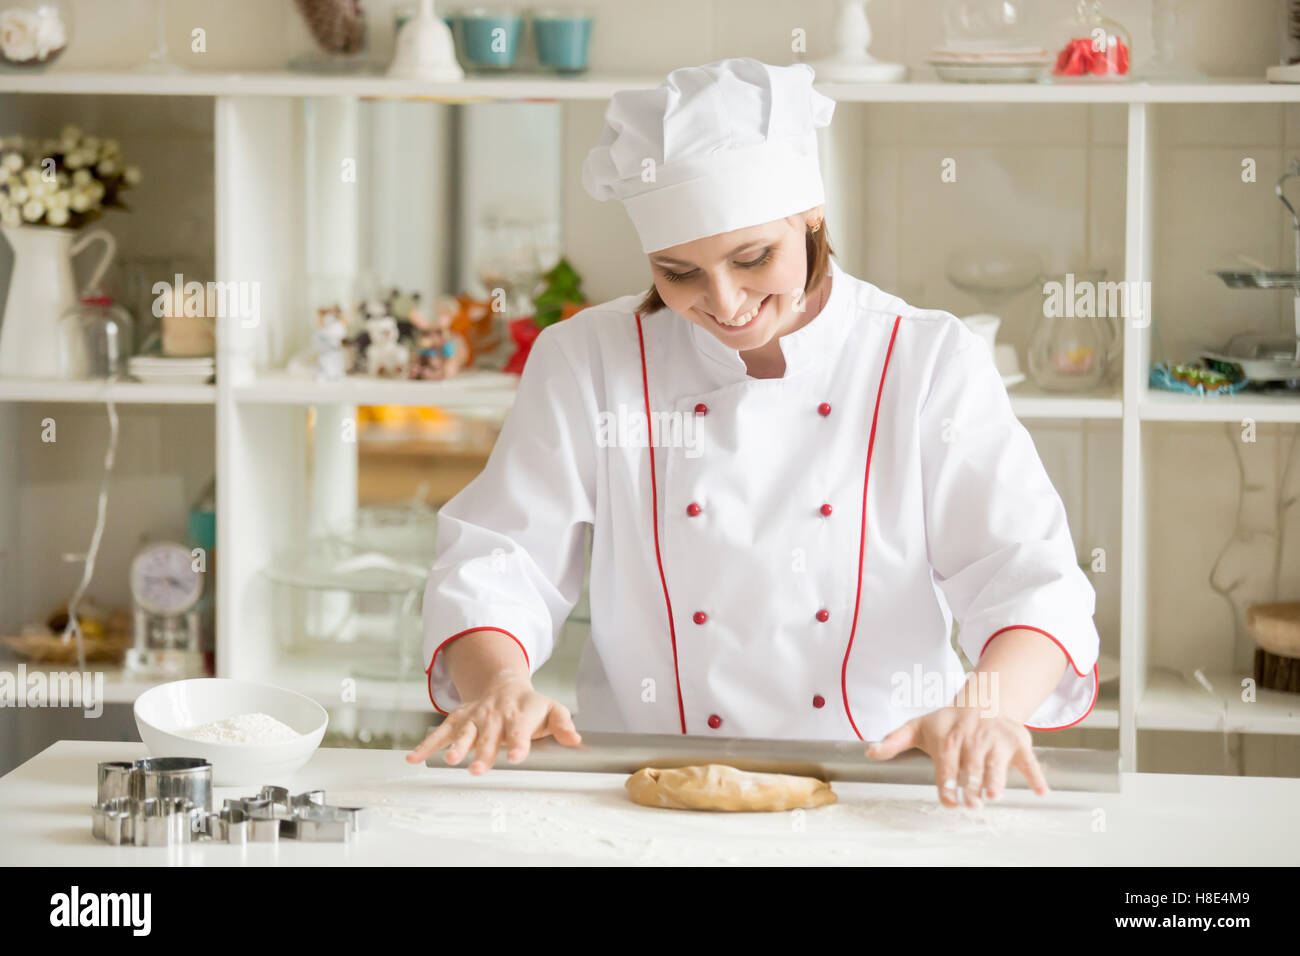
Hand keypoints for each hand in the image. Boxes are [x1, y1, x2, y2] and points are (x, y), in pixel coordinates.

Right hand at [405, 673, 581, 774]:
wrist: (503, 684)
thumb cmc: (530, 705)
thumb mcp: (552, 710)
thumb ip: (563, 725)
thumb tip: (576, 740)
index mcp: (518, 715)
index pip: (519, 731)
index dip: (517, 744)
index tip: (516, 757)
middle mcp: (494, 717)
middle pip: (488, 737)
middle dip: (483, 753)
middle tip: (476, 770)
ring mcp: (474, 718)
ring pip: (463, 733)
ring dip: (456, 747)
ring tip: (450, 761)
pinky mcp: (457, 720)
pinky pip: (440, 733)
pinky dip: (426, 745)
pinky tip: (413, 758)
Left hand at [864, 706, 1048, 808]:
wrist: (983, 700)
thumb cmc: (948, 723)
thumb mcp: (919, 727)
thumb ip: (894, 741)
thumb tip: (868, 752)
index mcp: (949, 738)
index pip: (947, 763)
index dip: (947, 782)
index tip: (949, 799)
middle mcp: (973, 739)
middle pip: (973, 765)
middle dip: (972, 785)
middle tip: (972, 804)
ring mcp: (997, 740)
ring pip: (998, 762)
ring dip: (998, 778)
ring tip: (994, 795)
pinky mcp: (1017, 743)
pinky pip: (1029, 760)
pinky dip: (1037, 775)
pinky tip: (1042, 792)